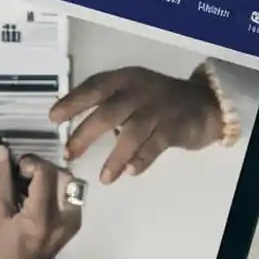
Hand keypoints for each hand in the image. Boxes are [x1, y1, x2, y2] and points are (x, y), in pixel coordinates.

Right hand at [0, 146, 82, 258]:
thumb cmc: (6, 245)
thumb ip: (2, 179)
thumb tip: (2, 150)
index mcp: (40, 218)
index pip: (45, 174)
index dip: (31, 163)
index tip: (17, 168)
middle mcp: (63, 218)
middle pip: (62, 174)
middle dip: (42, 167)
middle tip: (25, 174)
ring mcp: (74, 220)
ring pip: (71, 181)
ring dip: (52, 175)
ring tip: (34, 184)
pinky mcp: (77, 221)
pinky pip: (73, 193)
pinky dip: (58, 187)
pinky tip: (43, 195)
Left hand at [50, 66, 222, 183]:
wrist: (203, 104)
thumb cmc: (157, 102)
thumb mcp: (132, 93)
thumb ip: (107, 106)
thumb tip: (74, 130)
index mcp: (124, 80)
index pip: (94, 87)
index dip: (73, 101)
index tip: (54, 118)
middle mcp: (139, 91)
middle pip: (108, 112)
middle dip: (85, 134)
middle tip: (69, 154)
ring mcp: (158, 108)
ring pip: (132, 132)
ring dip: (116, 156)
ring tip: (104, 177)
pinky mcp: (174, 127)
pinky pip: (155, 145)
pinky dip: (142, 159)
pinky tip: (130, 172)